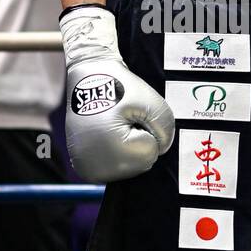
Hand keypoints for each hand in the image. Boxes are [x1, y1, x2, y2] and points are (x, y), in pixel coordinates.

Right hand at [60, 5, 175, 182]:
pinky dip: (116, 153)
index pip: (151, 152)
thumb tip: (160, 149)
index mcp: (114, 151)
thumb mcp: (153, 102)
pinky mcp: (85, 170)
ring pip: (130, 167)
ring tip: (111, 126)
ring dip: (127, 147)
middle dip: (137, 140)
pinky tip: (105, 137)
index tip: (128, 114)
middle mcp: (97, 168)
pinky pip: (116, 168)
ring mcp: (88, 171)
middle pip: (141, 164)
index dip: (145, 129)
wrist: (87, 79)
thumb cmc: (120, 87)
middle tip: (120, 119)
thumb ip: (166, 129)